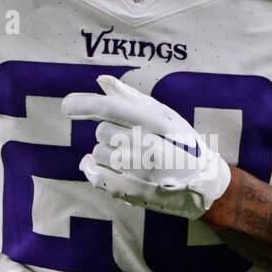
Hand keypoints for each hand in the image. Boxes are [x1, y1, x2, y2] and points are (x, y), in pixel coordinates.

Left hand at [62, 75, 230, 219]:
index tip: (66, 106)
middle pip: (102, 131)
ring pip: (98, 153)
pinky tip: (106, 168)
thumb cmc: (185, 144)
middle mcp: (147, 145)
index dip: (83, 104)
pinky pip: (96, 176)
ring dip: (106, 154)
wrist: (205, 184)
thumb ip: (131, 98)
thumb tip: (100, 80)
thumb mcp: (166, 115)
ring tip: (131, 158)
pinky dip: (95, 170)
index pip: (110, 108)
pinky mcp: (131, 191)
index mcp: (155, 123)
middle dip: (110, 134)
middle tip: (131, 141)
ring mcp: (138, 171)